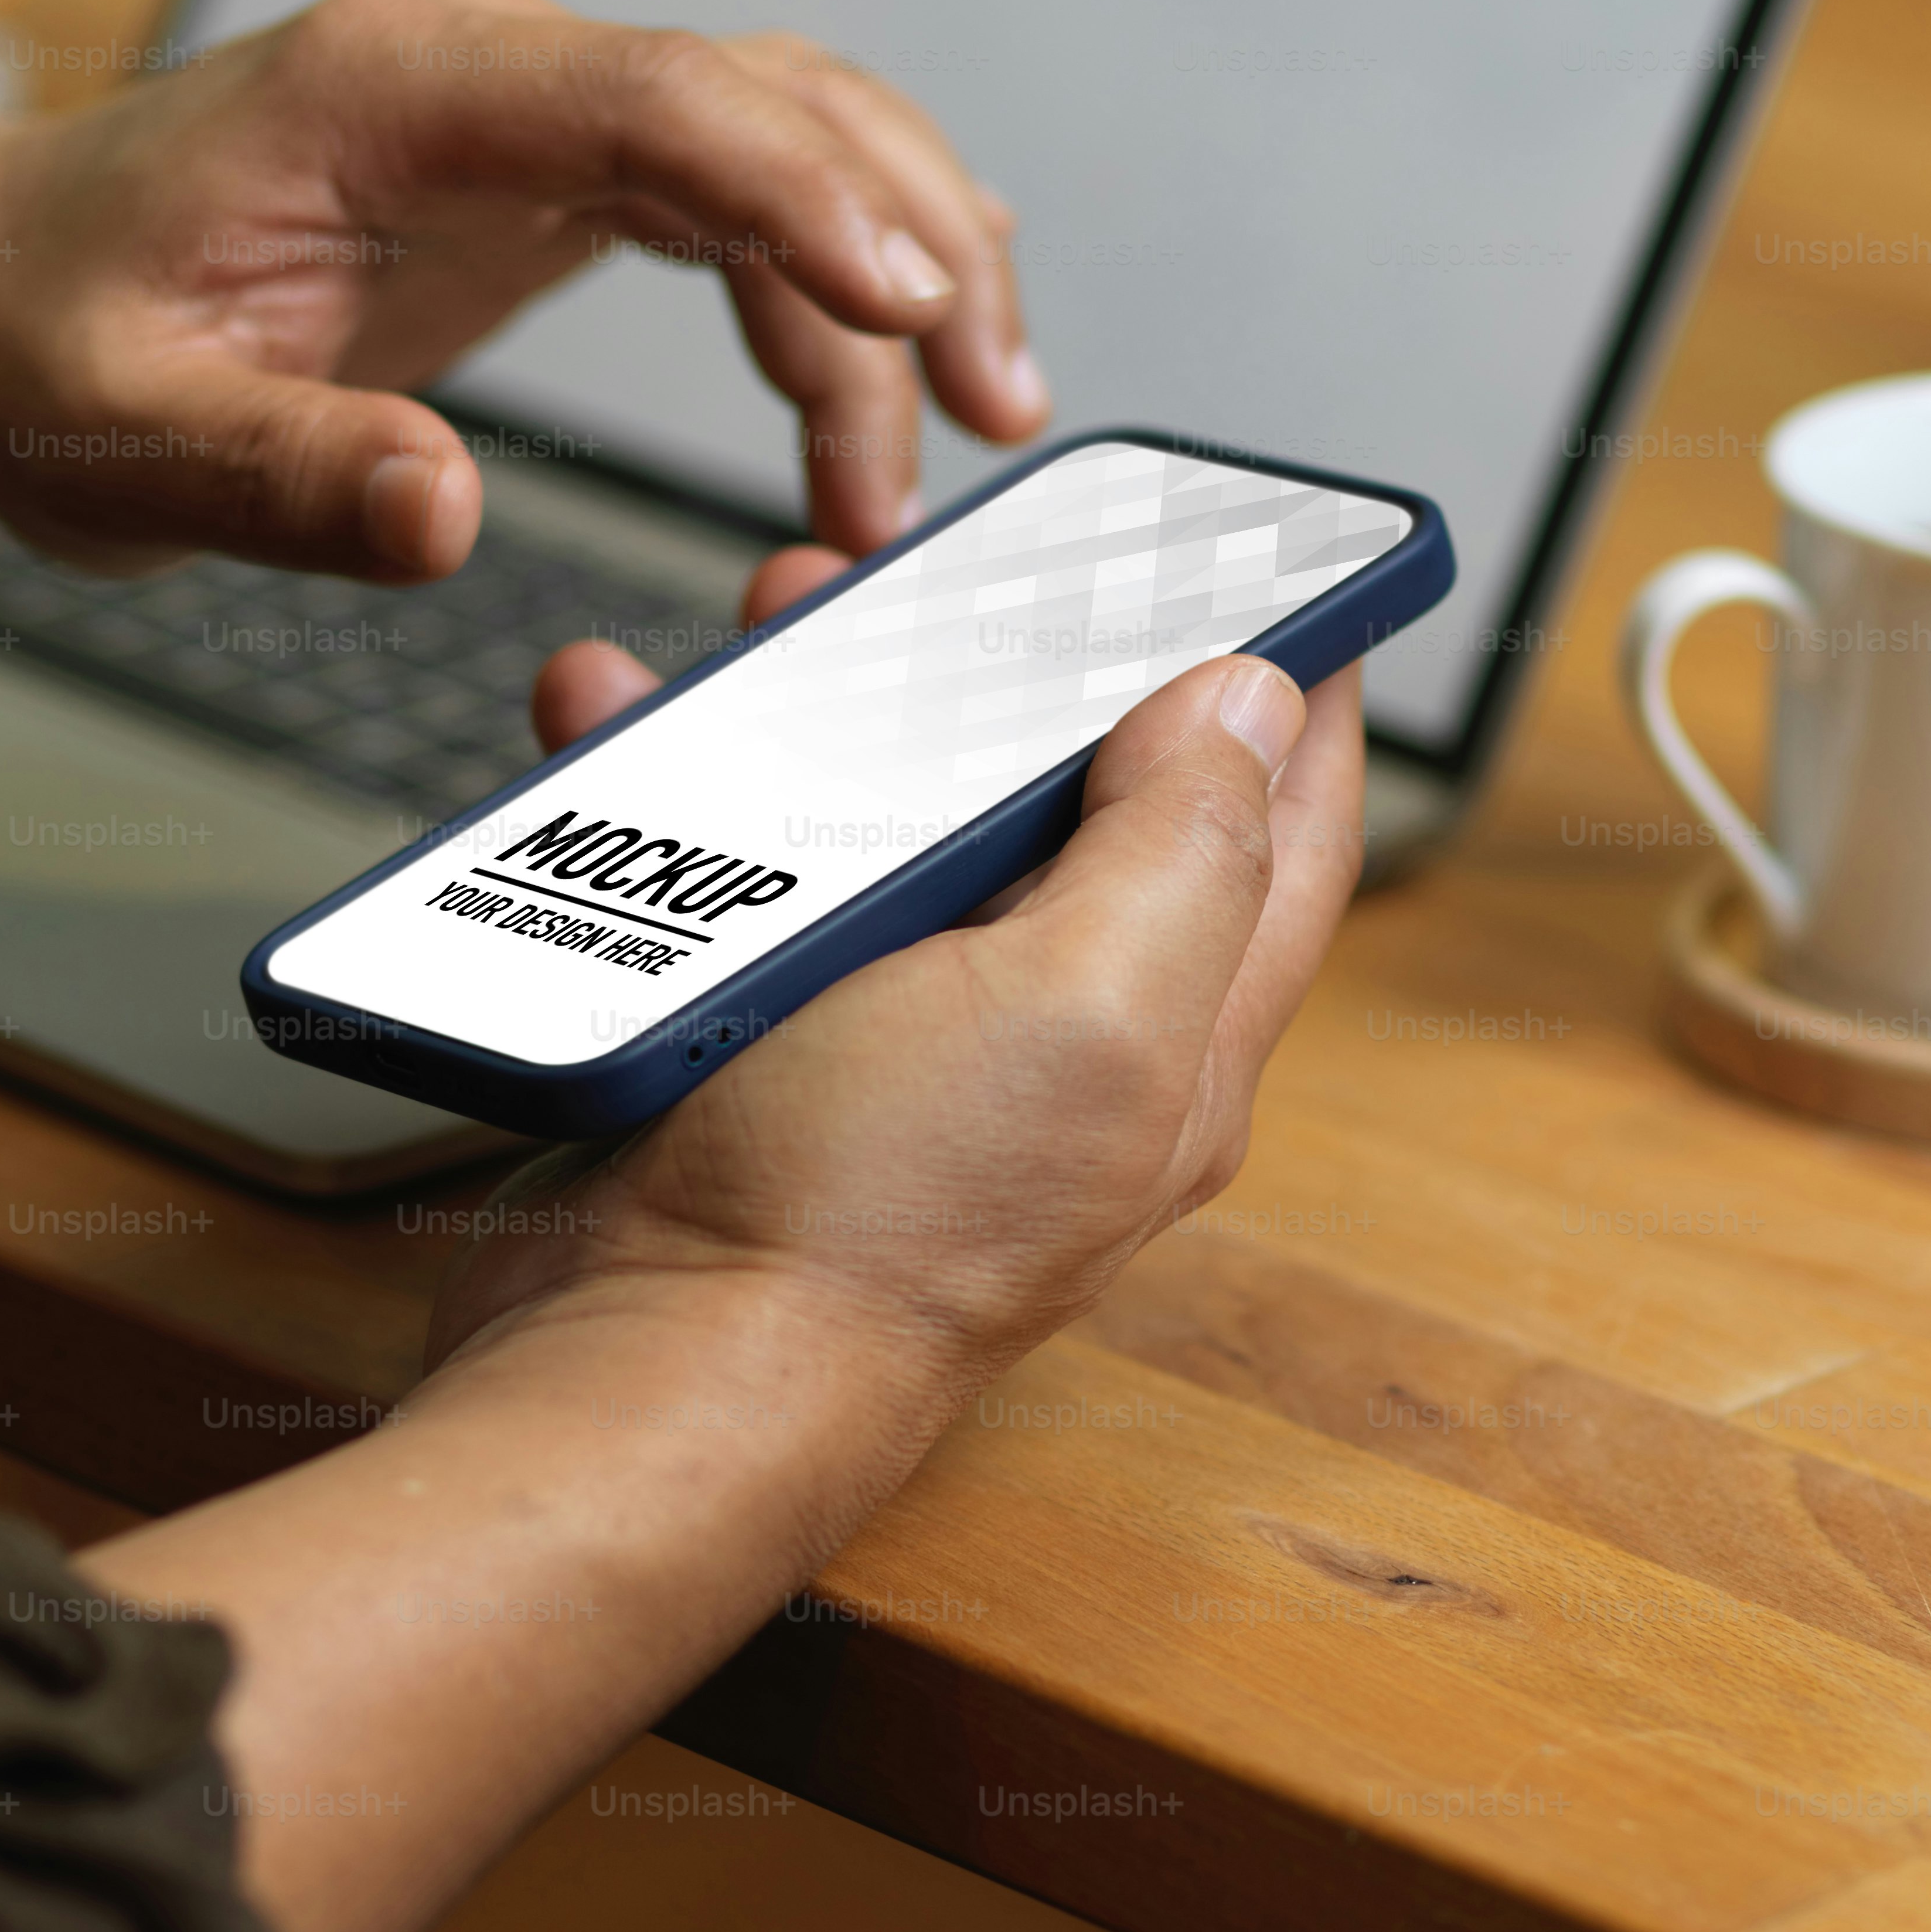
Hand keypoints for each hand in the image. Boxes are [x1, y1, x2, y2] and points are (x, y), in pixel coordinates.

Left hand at [0, 0, 1045, 569]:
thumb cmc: (36, 348)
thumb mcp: (119, 438)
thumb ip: (278, 476)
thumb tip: (437, 513)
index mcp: (387, 88)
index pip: (654, 101)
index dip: (802, 196)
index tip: (914, 306)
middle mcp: (479, 62)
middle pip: (765, 102)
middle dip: (905, 242)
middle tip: (992, 410)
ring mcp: (525, 103)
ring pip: (782, 131)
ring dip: (896, 256)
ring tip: (977, 421)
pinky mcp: (547, 166)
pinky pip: (738, 185)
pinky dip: (832, 273)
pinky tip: (905, 368)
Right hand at [421, 545, 1374, 1392]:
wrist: (638, 1367)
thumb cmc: (862, 1230)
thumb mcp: (1080, 1005)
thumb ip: (1183, 850)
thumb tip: (1258, 700)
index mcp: (1170, 1031)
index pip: (1283, 828)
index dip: (1300, 687)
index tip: (1282, 563)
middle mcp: (1048, 1036)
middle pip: (1073, 797)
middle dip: (1022, 660)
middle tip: (963, 570)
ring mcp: (895, 1041)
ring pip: (891, 814)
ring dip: (839, 701)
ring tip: (779, 618)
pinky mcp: (752, 1039)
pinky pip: (735, 872)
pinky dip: (685, 788)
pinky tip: (630, 728)